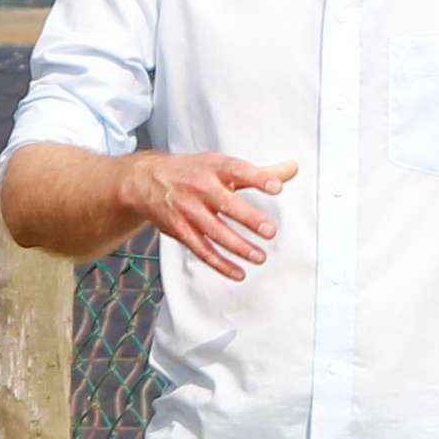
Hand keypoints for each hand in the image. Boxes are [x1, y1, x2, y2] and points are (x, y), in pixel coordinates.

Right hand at [121, 150, 294, 282]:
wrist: (146, 180)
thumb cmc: (193, 172)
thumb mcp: (222, 165)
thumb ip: (259, 172)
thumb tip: (292, 169)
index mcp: (214, 167)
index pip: (238, 170)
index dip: (258, 178)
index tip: (277, 187)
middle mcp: (200, 187)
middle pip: (226, 204)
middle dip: (249, 218)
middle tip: (270, 231)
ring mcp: (188, 210)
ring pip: (215, 231)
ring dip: (238, 246)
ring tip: (260, 257)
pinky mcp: (180, 230)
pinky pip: (202, 249)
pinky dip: (220, 263)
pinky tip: (238, 272)